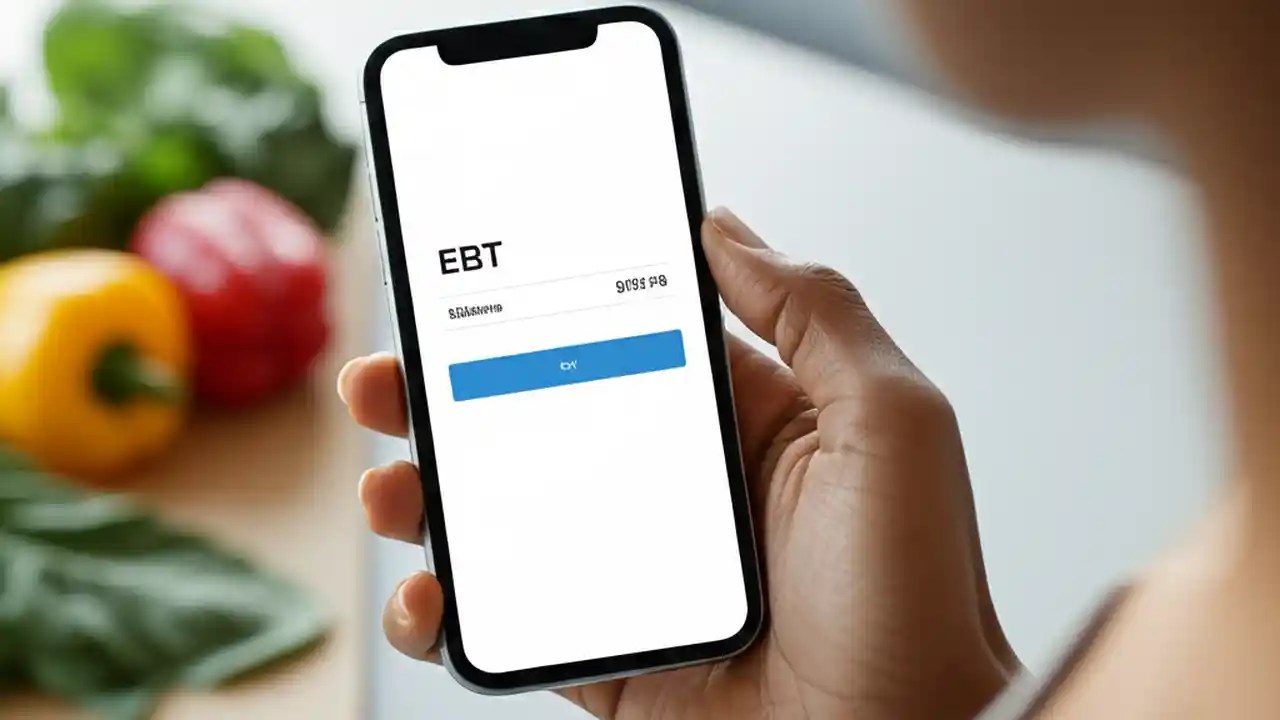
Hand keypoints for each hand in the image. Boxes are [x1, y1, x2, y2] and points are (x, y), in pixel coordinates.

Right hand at [339, 208, 1016, 718]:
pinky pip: (507, 619)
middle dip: (454, 394)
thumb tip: (723, 226)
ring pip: (506, 514)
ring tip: (390, 483)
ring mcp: (637, 573)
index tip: (473, 281)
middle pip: (542, 420)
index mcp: (747, 423)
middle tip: (390, 379)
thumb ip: (816, 312)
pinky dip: (446, 610)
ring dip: (427, 493)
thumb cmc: (917, 599)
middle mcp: (684, 490)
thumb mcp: (890, 425)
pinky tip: (429, 596)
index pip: (625, 341)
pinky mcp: (608, 655)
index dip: (543, 309)